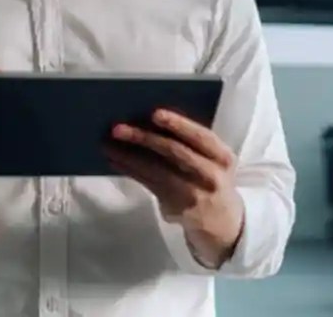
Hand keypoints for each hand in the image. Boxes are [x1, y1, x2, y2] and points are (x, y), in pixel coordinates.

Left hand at [106, 110, 243, 266]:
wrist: (221, 220)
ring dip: (129, 156)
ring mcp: (192, 194)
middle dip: (144, 138)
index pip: (201, 137)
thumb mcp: (215, 160)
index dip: (179, 124)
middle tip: (118, 128)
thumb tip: (152, 120)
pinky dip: (131, 170)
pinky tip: (116, 161)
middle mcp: (211, 175)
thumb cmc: (211, 177)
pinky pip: (148, 184)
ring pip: (156, 170)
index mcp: (223, 157)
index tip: (155, 113)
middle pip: (175, 152)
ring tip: (109, 144)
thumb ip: (194, 144)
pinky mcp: (175, 207)